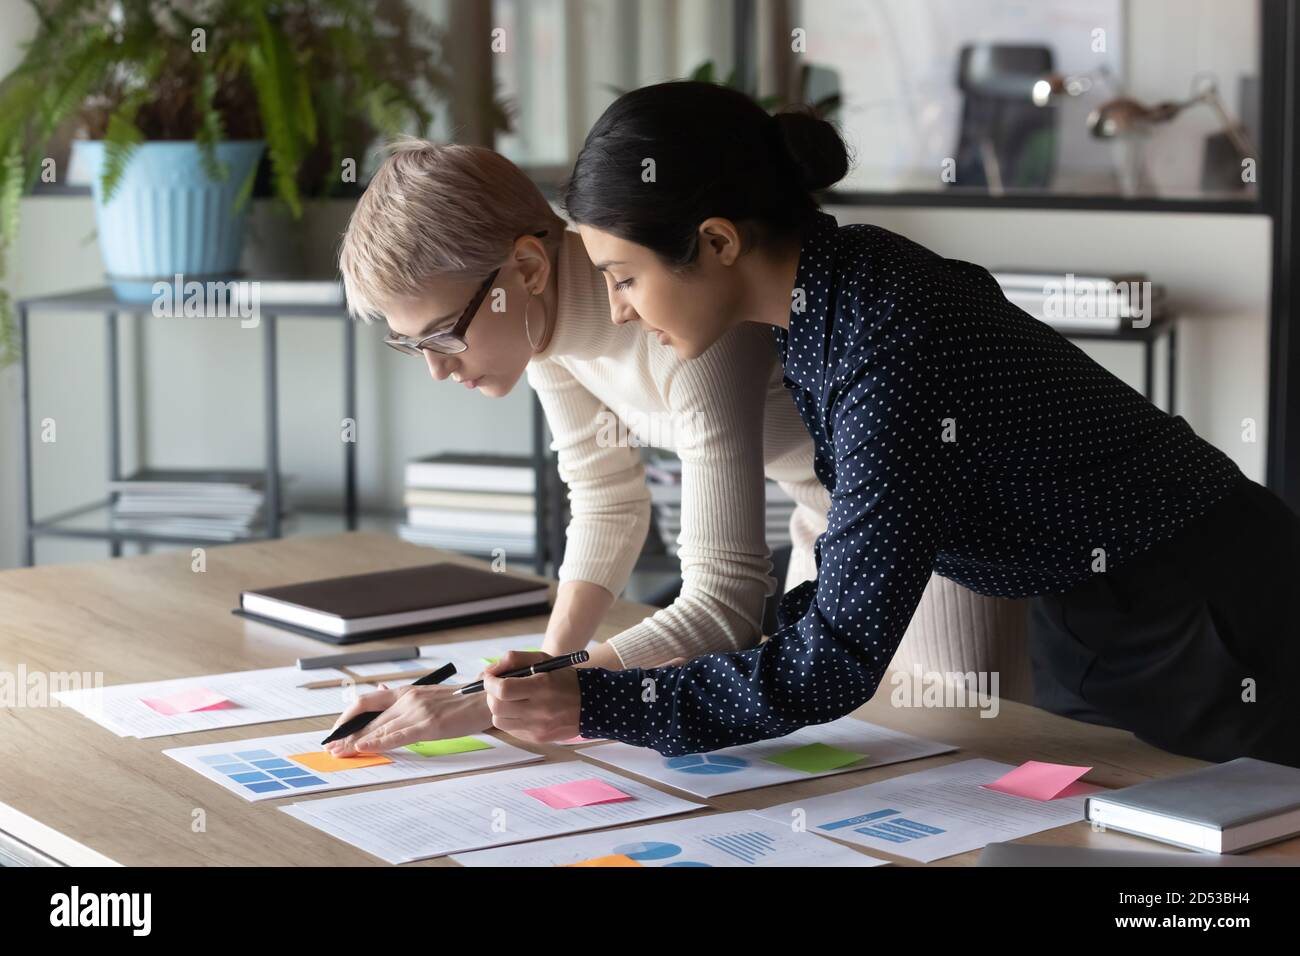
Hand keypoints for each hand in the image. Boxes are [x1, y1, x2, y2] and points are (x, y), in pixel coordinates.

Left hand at [324, 683, 490, 754]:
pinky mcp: (429, 725)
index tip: (336, 731)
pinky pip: (398, 736)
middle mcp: (408, 699)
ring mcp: (418, 711)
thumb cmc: (460, 702)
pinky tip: (364, 747)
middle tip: (330, 747)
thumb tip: (381, 692)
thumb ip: (403, 698)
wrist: (487, 700)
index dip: (347, 717)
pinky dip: (377, 742)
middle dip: (346, 734)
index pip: (366, 702)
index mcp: (406, 691)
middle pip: (369, 718)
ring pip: (379, 728)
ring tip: (340, 752)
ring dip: (356, 742)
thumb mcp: (427, 695)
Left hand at [481, 650, 580, 743]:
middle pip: (497, 707)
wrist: (592, 704)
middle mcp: (540, 710)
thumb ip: (514, 659)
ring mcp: (538, 727)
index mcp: (542, 687)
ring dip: (498, 709)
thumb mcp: (543, 660)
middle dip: (491, 695)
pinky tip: (521, 711)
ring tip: (510, 700)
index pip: (503, 689)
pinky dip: (509, 719)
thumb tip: (489, 671)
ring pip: (499, 721)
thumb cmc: (564, 678)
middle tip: (497, 688)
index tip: (490, 678)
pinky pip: (511, 730)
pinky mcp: (538, 738)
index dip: (490, 683)